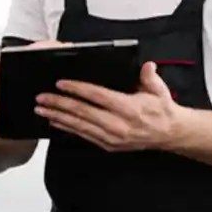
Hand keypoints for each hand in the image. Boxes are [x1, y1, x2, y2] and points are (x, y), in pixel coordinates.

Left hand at [34, 62, 182, 152]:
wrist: (169, 134)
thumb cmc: (162, 110)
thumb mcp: (159, 90)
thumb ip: (150, 77)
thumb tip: (146, 66)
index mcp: (128, 108)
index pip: (97, 96)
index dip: (77, 89)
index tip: (61, 83)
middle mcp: (117, 125)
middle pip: (82, 112)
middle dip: (59, 104)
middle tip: (42, 97)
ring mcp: (112, 137)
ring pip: (79, 126)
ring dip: (58, 117)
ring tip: (42, 109)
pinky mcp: (108, 145)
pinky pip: (84, 136)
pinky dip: (67, 129)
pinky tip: (55, 122)